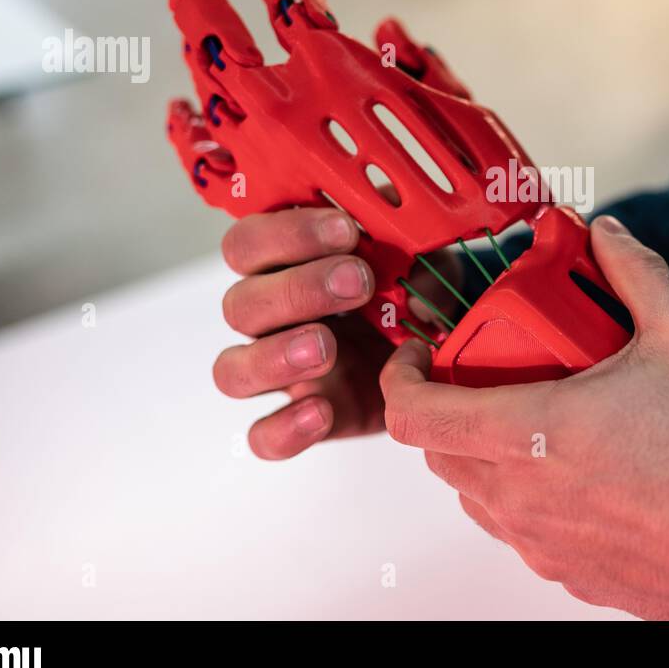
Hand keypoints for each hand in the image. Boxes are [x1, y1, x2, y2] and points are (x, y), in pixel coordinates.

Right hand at [214, 206, 455, 458]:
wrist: (435, 354)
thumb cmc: (410, 294)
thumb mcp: (423, 263)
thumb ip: (418, 258)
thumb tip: (416, 283)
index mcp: (286, 266)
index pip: (248, 244)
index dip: (286, 234)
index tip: (345, 232)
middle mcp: (272, 318)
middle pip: (239, 305)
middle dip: (296, 290)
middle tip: (356, 283)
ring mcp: (282, 372)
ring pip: (233, 370)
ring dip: (275, 356)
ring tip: (327, 349)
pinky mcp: (302, 417)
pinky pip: (264, 435)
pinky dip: (285, 428)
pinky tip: (323, 412)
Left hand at [379, 215, 668, 619]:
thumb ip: (635, 274)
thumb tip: (607, 237)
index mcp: (534, 435)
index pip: (415, 415)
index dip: (400, 378)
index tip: (417, 354)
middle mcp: (524, 499)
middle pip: (441, 451)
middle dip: (450, 404)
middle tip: (493, 371)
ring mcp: (545, 544)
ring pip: (478, 492)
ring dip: (488, 448)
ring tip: (545, 411)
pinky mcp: (572, 574)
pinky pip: (521, 528)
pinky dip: (527, 490)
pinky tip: (584, 462)